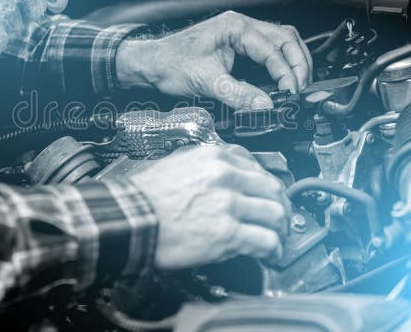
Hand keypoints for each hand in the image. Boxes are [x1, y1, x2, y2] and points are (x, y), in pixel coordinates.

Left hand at [116, 11, 311, 109]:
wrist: (152, 64)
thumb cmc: (171, 64)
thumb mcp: (206, 82)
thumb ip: (238, 94)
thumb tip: (266, 106)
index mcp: (235, 27)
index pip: (273, 49)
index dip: (286, 73)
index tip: (290, 93)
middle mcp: (241, 26)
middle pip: (286, 38)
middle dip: (298, 63)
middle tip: (301, 89)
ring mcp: (240, 34)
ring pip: (281, 41)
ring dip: (293, 61)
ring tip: (298, 84)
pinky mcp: (238, 45)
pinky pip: (269, 49)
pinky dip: (281, 63)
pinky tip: (284, 78)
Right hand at [128, 144, 290, 270]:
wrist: (129, 219)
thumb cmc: (144, 196)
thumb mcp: (177, 163)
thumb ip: (206, 166)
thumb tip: (226, 176)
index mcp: (215, 156)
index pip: (258, 166)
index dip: (267, 185)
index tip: (269, 195)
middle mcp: (226, 176)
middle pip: (272, 189)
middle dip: (280, 207)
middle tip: (281, 219)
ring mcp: (229, 204)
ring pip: (275, 214)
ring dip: (281, 229)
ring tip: (278, 239)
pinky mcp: (228, 233)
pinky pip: (265, 240)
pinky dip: (273, 249)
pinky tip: (270, 254)